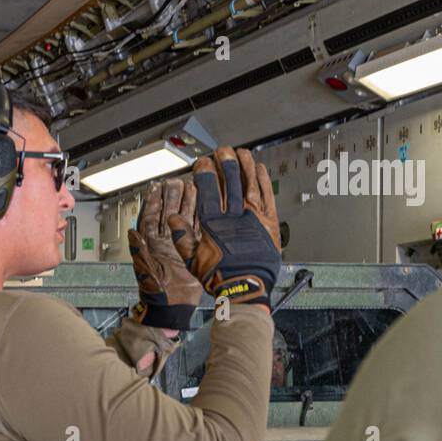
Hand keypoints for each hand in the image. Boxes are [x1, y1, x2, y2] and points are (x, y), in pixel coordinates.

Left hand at [127, 178, 204, 330]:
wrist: (172, 308)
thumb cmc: (156, 293)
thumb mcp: (146, 271)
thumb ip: (139, 251)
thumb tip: (132, 233)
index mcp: (150, 244)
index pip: (150, 217)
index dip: (152, 202)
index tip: (155, 187)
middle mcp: (164, 242)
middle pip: (167, 213)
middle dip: (171, 196)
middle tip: (175, 181)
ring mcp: (178, 245)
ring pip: (182, 218)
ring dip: (186, 203)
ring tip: (190, 186)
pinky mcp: (192, 251)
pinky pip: (195, 230)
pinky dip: (198, 217)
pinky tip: (203, 206)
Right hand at [185, 146, 281, 307]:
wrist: (245, 289)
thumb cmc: (219, 277)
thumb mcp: (192, 260)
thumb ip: (182, 238)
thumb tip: (173, 220)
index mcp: (214, 224)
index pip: (209, 189)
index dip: (205, 173)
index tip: (203, 163)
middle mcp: (234, 217)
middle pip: (230, 181)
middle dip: (225, 163)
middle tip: (222, 151)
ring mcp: (253, 218)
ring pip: (250, 184)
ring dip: (245, 166)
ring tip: (241, 153)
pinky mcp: (269, 223)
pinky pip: (268, 196)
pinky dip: (264, 181)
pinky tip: (260, 169)